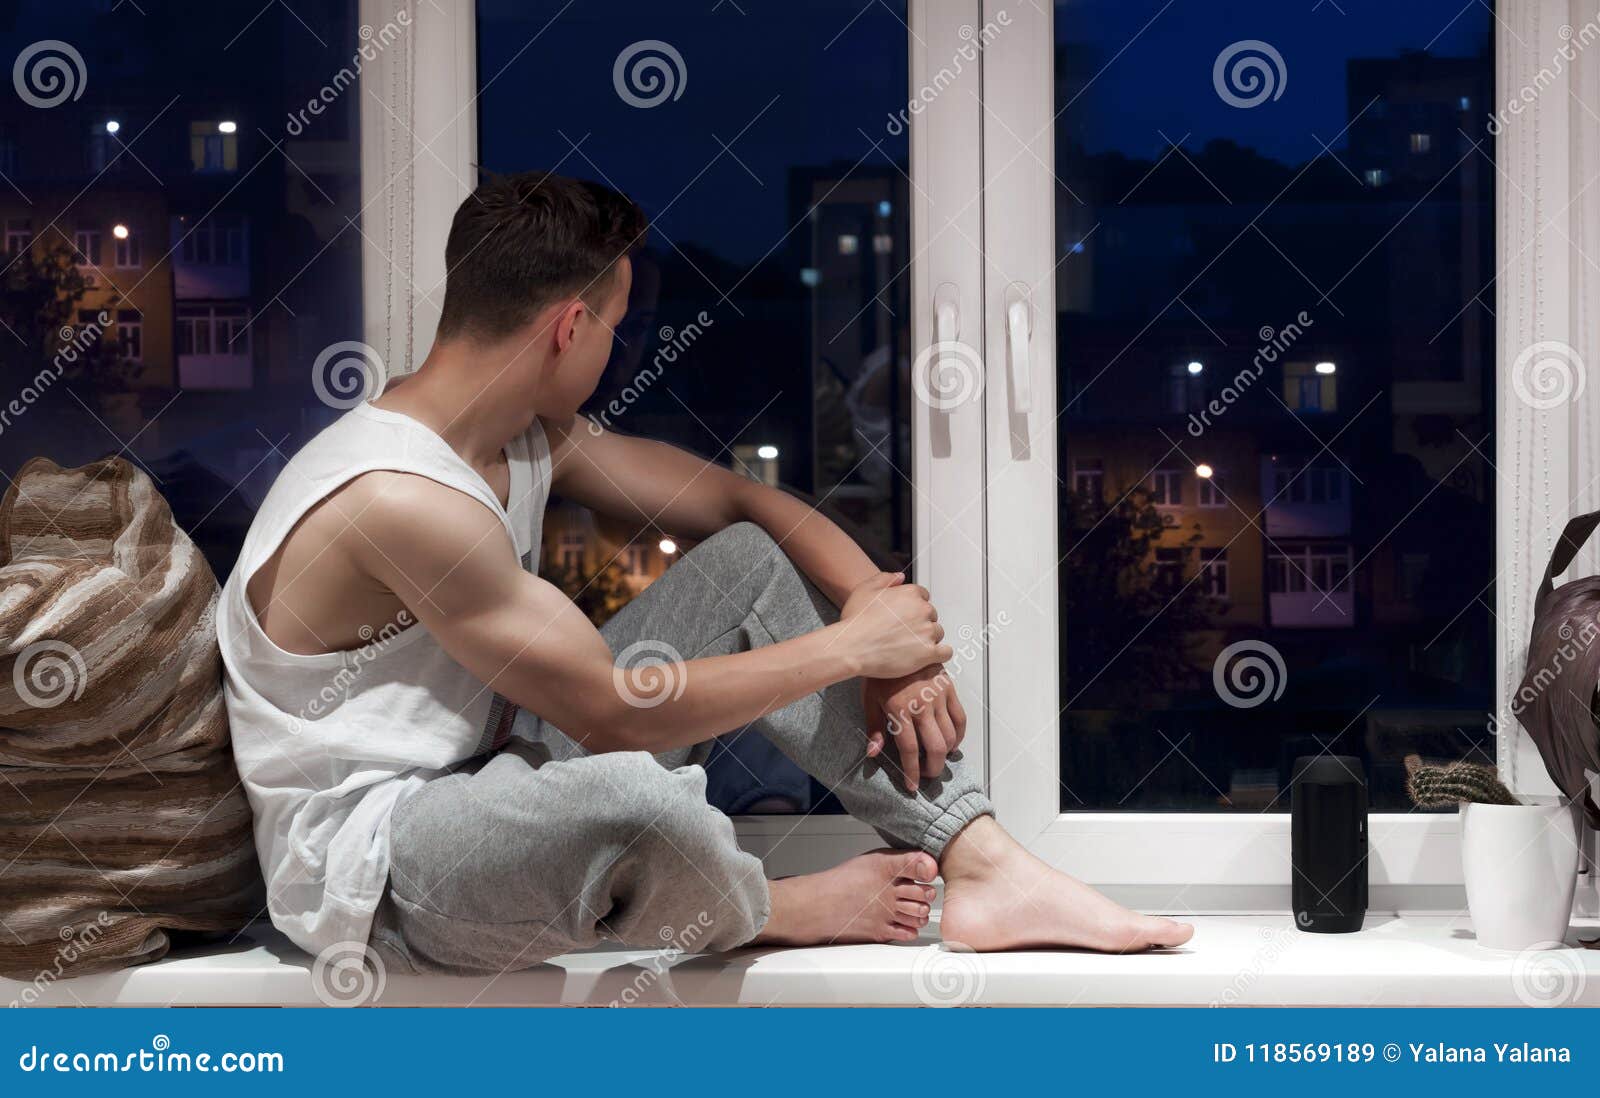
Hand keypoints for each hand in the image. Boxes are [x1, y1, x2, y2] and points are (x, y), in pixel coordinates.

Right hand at [836, 572, 951, 679]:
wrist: (852, 647)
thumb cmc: (856, 621)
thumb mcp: (864, 590)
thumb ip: (885, 579)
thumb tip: (900, 577)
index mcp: (910, 594)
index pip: (924, 597)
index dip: (913, 607)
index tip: (905, 617)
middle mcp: (922, 610)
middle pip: (931, 615)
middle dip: (921, 623)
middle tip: (904, 633)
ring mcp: (927, 632)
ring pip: (938, 633)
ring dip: (928, 639)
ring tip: (910, 647)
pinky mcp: (928, 653)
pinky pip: (945, 652)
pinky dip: (939, 654)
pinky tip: (927, 656)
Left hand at [863, 665, 967, 792]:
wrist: (894, 641)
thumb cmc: (878, 673)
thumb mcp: (869, 700)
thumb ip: (874, 728)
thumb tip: (873, 754)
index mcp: (900, 710)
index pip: (910, 750)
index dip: (912, 772)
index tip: (912, 786)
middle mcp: (922, 705)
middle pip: (935, 747)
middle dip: (933, 769)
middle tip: (927, 775)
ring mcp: (938, 696)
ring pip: (950, 736)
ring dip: (946, 754)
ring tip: (936, 759)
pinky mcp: (949, 688)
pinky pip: (960, 718)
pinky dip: (958, 735)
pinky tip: (950, 742)